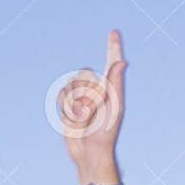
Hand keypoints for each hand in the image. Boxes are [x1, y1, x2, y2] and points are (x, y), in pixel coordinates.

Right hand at [59, 28, 126, 174]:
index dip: (113, 47)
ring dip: (75, 101)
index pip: (112, 62)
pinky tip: (74, 120)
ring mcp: (81, 95)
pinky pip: (62, 94)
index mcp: (111, 88)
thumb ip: (116, 84)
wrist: (90, 152)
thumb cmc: (107, 132)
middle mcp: (96, 88)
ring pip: (71, 83)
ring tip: (83, 118)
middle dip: (85, 91)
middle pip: (84, 73)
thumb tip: (122, 62)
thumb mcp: (115, 107)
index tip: (114, 32)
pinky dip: (66, 107)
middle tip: (91, 110)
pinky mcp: (68, 104)